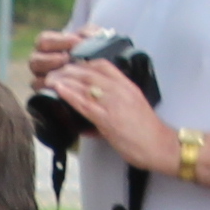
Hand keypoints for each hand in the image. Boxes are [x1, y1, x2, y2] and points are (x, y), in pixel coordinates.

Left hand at [33, 53, 154, 156]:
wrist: (161, 146)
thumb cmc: (147, 133)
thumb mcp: (131, 113)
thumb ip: (109, 113)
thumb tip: (88, 125)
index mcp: (127, 86)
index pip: (104, 65)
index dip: (84, 63)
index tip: (70, 64)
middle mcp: (120, 90)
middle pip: (90, 72)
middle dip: (69, 69)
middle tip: (53, 70)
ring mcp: (114, 103)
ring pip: (85, 84)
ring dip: (64, 79)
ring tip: (49, 78)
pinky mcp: (108, 119)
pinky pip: (85, 103)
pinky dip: (70, 94)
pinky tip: (58, 90)